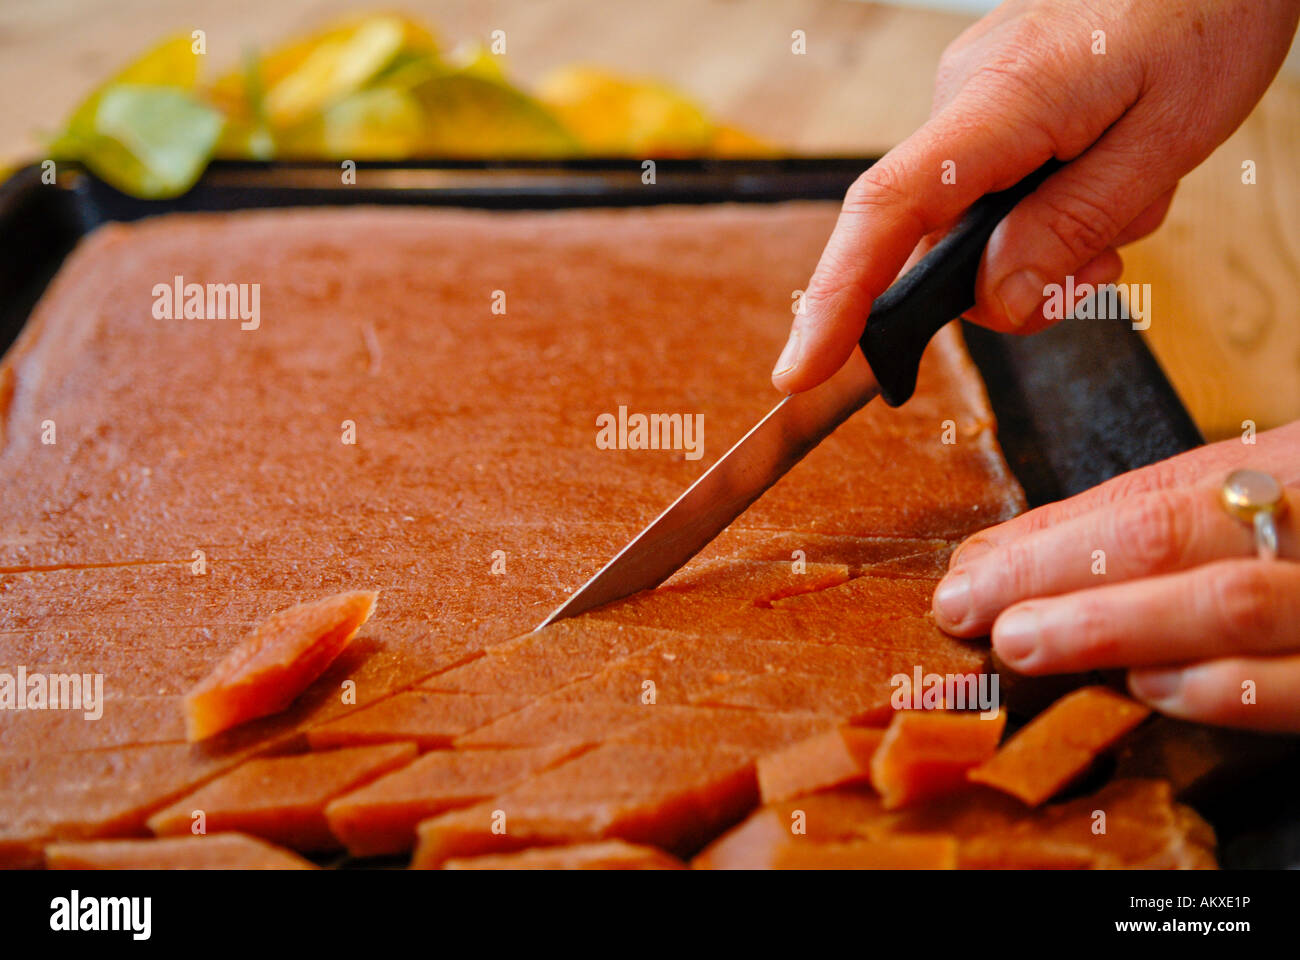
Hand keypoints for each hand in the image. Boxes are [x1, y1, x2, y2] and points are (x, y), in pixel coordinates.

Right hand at [772, 0, 1299, 392]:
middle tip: (1100, 268)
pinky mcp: (990, 107)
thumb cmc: (1205, 14)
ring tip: (1128, 200)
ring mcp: (971, 101)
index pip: (887, 210)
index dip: (836, 297)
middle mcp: (963, 99)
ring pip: (976, 227)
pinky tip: (1109, 180)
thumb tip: (992, 298)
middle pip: (937, 242)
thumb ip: (1070, 225)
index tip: (801, 370)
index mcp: (1001, 100)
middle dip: (1014, 279)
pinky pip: (995, 193)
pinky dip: (1050, 211)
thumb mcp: (1163, 141)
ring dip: (1051, 242)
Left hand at [932, 420, 1299, 731]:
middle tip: (975, 610)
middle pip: (1175, 537)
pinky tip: (1153, 690)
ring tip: (1032, 643)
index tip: (971, 573)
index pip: (1151, 497)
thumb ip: (1162, 510)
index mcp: (1294, 461)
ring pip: (1234, 603)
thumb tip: (1022, 551)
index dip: (1049, 540)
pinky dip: (1226, 688)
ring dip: (1116, 628)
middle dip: (1058, 577)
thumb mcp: (1266, 481)